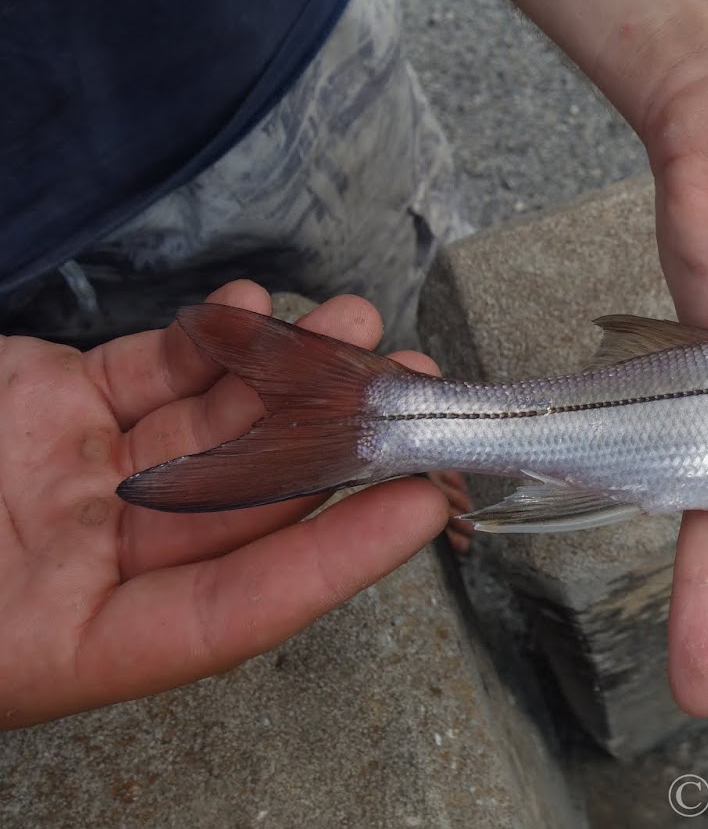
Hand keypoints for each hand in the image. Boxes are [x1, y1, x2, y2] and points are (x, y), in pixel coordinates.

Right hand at [0, 280, 448, 728]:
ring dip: (291, 373)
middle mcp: (86, 560)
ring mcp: (71, 473)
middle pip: (244, 504)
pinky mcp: (47, 401)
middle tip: (412, 391)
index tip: (419, 507)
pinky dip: (209, 335)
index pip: (235, 611)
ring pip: (211, 422)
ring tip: (355, 328)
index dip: (334, 562)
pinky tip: (255, 304)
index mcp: (65, 644)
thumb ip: (64, 606)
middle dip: (338, 446)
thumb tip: (206, 519)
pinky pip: (148, 368)